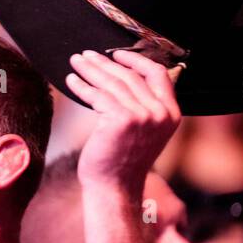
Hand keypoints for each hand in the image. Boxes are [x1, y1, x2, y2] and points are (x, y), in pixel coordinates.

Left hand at [68, 50, 179, 194]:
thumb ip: (143, 106)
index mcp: (171, 113)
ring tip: (76, 62)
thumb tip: (121, 76)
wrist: (114, 188)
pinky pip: (98, 96)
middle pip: (131, 76)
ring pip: (113, 83)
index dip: (137, 60)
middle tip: (86, 55)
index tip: (117, 54)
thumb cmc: (123, 161)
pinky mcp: (121, 120)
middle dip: (105, 63)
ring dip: (91, 70)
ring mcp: (142, 116)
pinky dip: (82, 86)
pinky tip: (71, 81)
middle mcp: (160, 113)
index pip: (158, 74)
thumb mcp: (144, 131)